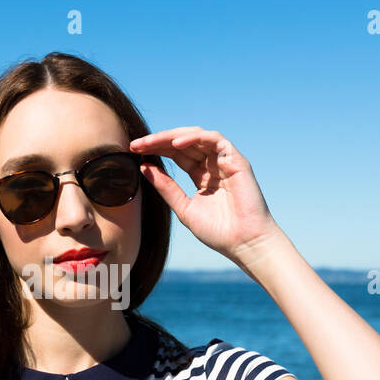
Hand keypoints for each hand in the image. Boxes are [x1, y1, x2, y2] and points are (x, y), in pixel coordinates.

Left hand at [129, 127, 280, 262]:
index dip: (156, 149)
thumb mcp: (184, 208)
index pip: (177, 154)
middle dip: (159, 141)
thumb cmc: (219, 232)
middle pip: (184, 143)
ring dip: (172, 136)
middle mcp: (213, 165)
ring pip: (197, 136)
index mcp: (202, 175)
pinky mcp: (237, 160)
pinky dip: (195, 137)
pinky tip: (175, 144)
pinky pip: (215, 140)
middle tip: (136, 144)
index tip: (134, 150)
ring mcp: (226, 161)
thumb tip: (144, 167)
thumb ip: (166, 187)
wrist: (244, 244)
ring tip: (151, 142)